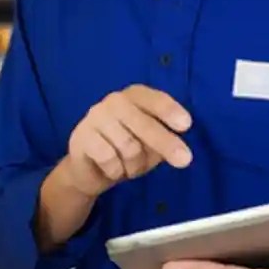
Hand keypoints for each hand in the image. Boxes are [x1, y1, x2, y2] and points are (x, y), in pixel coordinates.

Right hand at [61, 85, 193, 198]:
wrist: (89, 171)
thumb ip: (162, 140)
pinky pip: (109, 159)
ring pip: (128, 146)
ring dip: (135, 165)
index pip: (154, 99)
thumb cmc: (125, 151)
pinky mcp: (81, 137)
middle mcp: (115, 101)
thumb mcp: (150, 145)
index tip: (186, 125)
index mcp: (135, 96)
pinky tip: (111, 169)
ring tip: (129, 167)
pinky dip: (116, 171)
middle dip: (165, 143)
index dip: (169, 111)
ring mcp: (95, 117)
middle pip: (144, 123)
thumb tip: (177, 147)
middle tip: (185, 160)